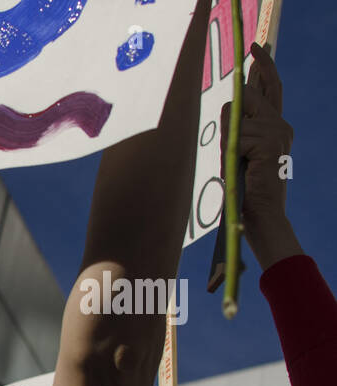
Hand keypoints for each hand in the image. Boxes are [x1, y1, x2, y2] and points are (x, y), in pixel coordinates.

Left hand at [220, 43, 300, 268]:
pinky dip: (231, 151)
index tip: (256, 47)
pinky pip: (236, 133)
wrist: (257, 215)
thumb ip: (239, 129)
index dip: (264, 65)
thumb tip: (232, 104)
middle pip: (250, 95)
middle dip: (238, 104)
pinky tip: (242, 167)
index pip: (270, 88)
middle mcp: (280, 125)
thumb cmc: (242, 189)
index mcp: (274, 126)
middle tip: (241, 115)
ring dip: (227, 140)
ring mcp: (278, 131)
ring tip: (237, 164)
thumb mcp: (237, 152)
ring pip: (236, 115)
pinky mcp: (270, 141)